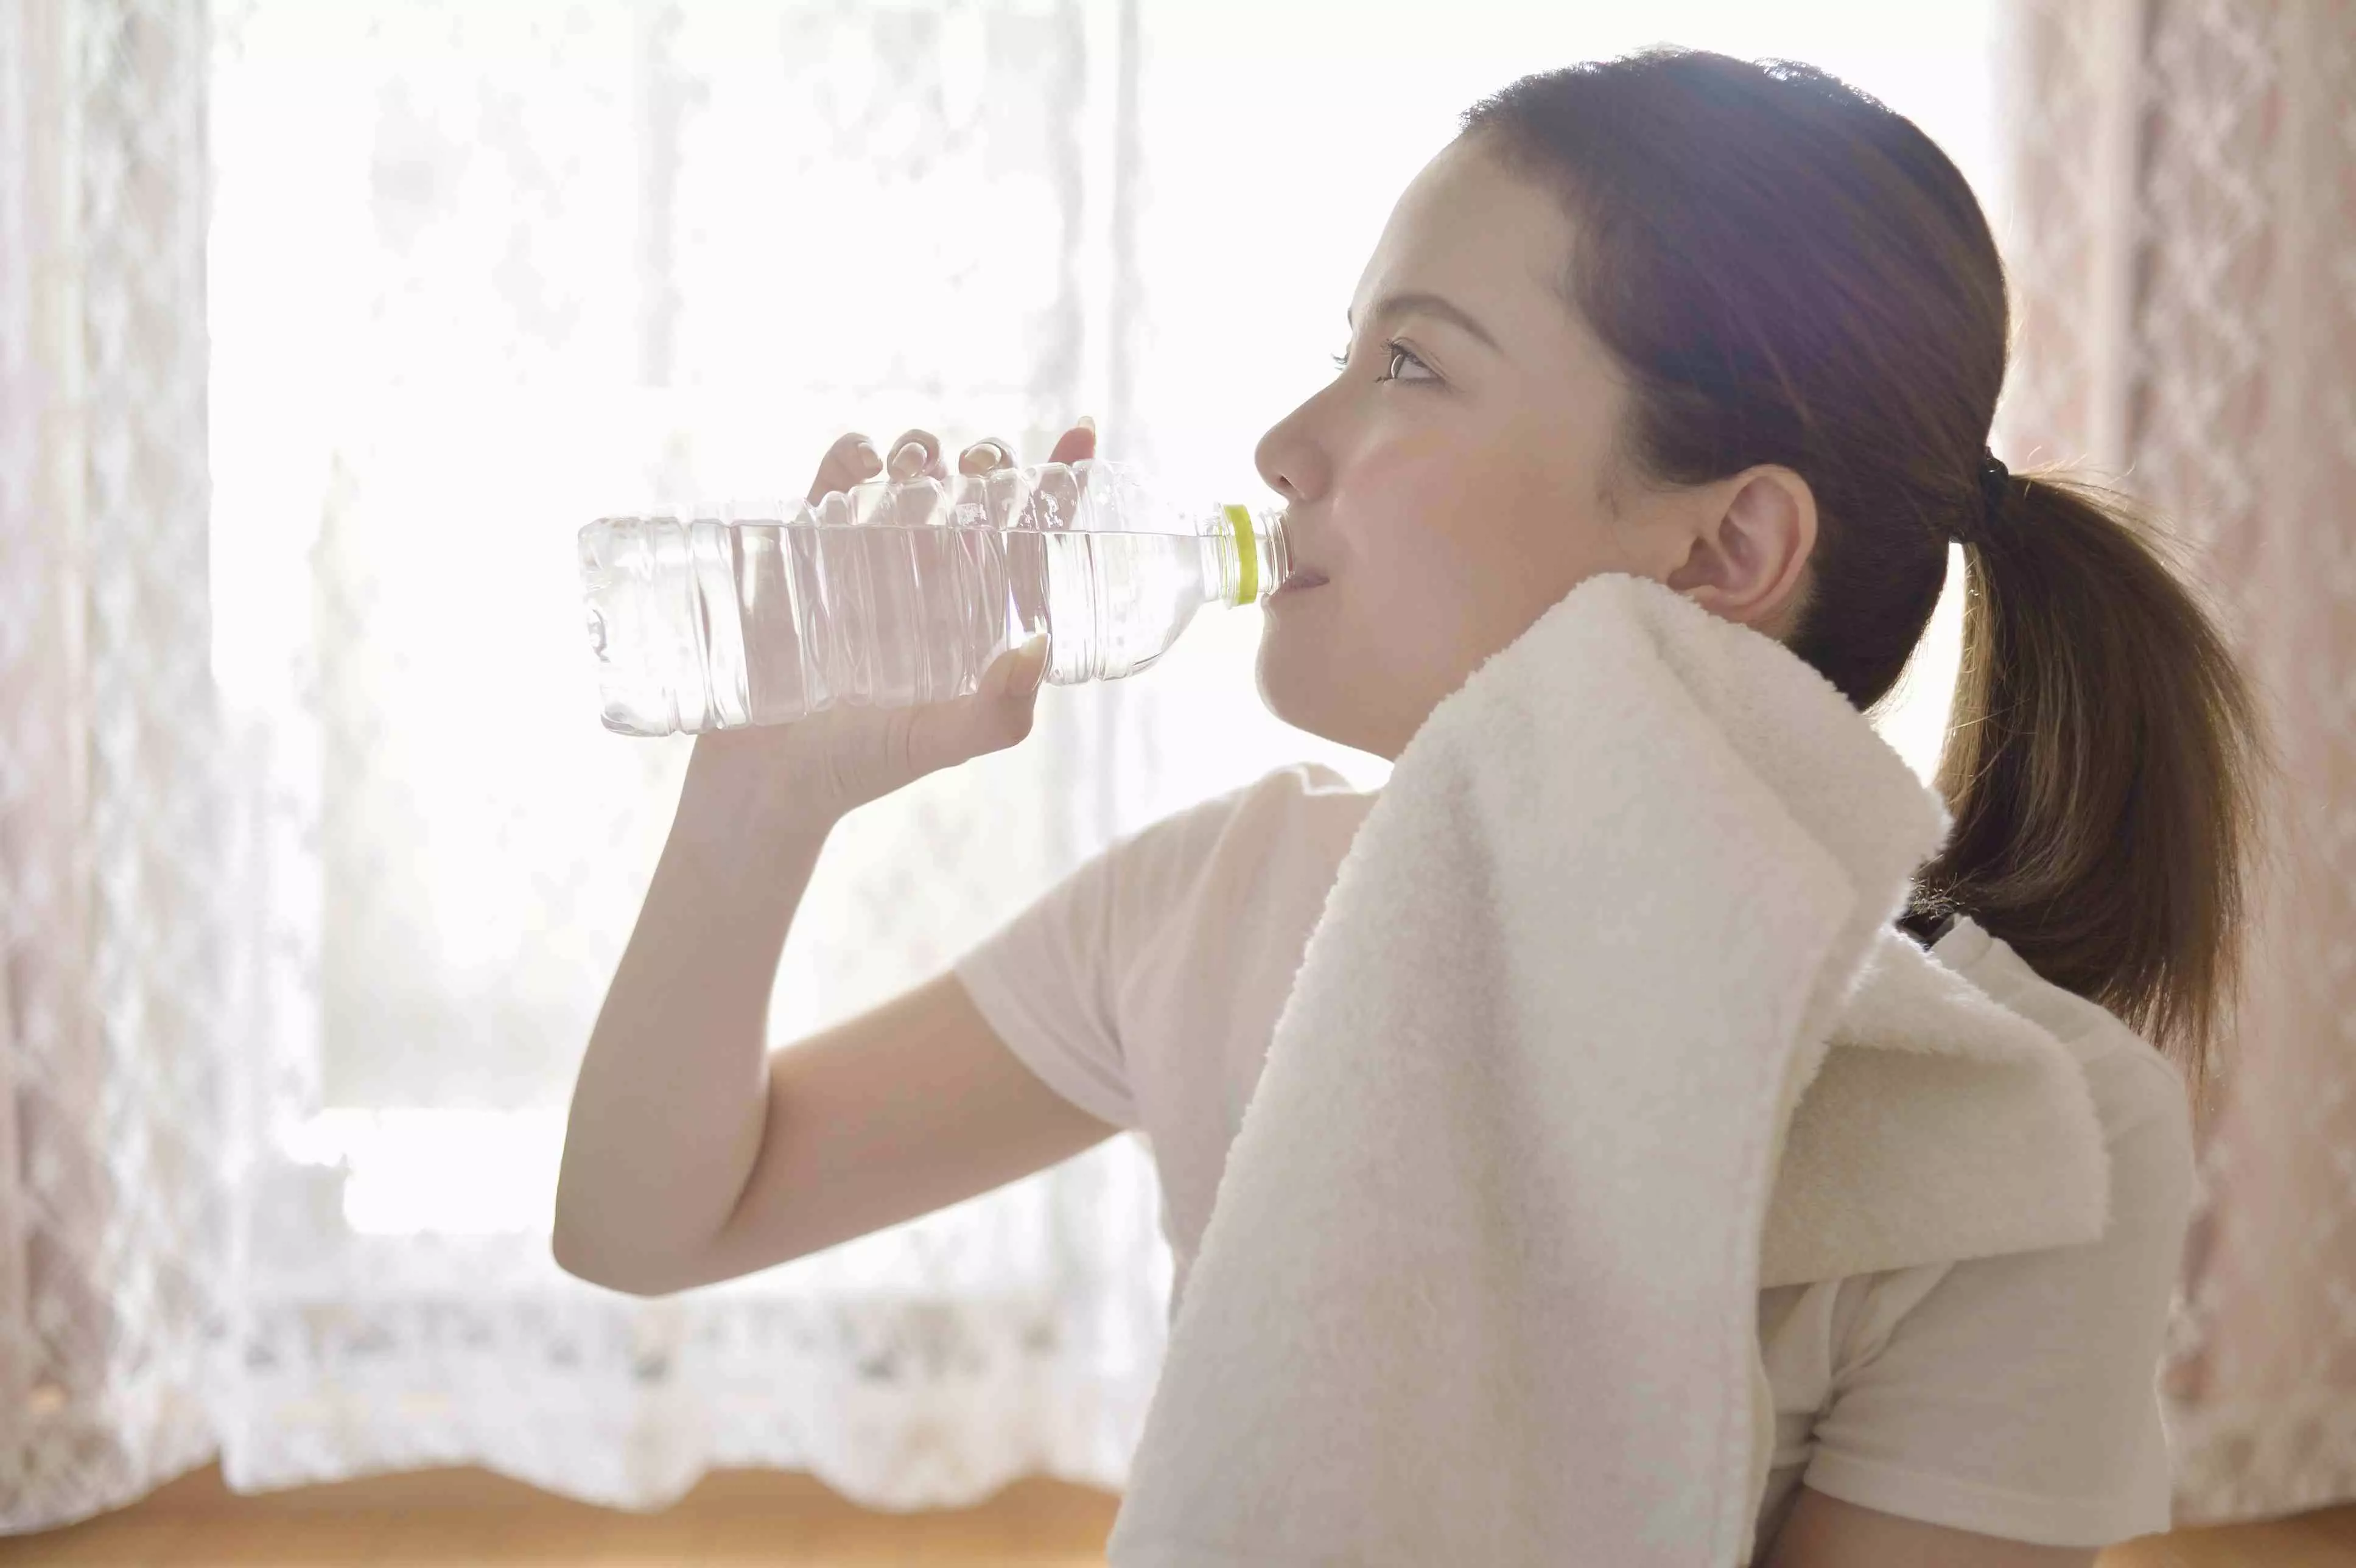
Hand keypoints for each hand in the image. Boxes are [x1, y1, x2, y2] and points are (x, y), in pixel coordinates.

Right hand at [682, 418, 1100, 823]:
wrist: (764, 780)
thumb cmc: (862, 765)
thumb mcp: (940, 743)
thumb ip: (998, 712)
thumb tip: (1037, 645)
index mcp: (979, 609)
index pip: (1035, 533)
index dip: (1062, 479)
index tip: (1082, 432)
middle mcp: (933, 574)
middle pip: (977, 489)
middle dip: (990, 458)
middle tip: (980, 469)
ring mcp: (870, 553)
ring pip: (911, 470)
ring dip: (923, 446)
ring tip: (917, 464)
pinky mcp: (807, 544)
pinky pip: (837, 478)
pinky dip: (853, 452)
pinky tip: (864, 462)